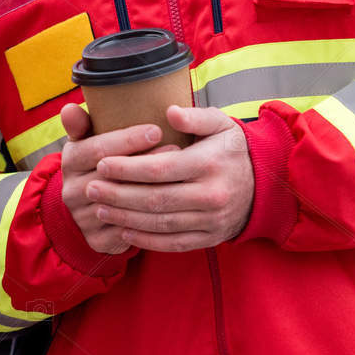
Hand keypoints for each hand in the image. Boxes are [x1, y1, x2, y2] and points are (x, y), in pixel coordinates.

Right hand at [57, 102, 171, 253]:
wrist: (83, 208)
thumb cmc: (96, 163)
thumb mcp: (86, 140)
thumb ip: (81, 123)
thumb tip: (69, 107)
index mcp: (70, 160)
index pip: (97, 149)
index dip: (128, 140)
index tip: (156, 130)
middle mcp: (72, 190)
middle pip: (111, 177)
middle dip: (146, 164)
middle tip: (178, 152)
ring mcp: (83, 218)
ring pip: (120, 206)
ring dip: (150, 191)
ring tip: (179, 176)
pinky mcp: (96, 240)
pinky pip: (125, 232)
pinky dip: (148, 220)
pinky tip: (171, 208)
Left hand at [89, 106, 255, 251]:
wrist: (264, 186)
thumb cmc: (231, 149)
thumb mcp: (221, 124)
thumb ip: (195, 116)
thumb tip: (169, 111)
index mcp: (209, 163)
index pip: (160, 169)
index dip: (128, 168)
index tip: (102, 163)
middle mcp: (211, 195)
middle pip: (154, 199)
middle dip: (118, 195)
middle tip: (90, 189)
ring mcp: (211, 220)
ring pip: (160, 224)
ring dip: (125, 219)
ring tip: (99, 210)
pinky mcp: (209, 238)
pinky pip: (173, 243)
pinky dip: (146, 240)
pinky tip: (124, 231)